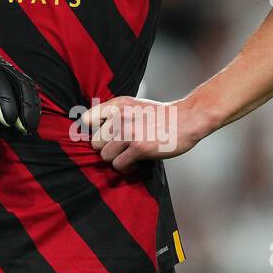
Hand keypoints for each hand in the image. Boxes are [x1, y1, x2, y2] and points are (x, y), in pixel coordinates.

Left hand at [0, 15, 40, 133]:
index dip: (5, 101)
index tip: (10, 121)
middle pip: (16, 81)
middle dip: (25, 105)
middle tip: (27, 129)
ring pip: (21, 82)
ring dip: (29, 103)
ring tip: (30, 126)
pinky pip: (17, 83)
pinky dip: (25, 98)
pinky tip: (27, 114)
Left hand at [79, 96, 207, 173]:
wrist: (186, 119)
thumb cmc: (160, 115)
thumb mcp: (132, 105)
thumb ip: (114, 114)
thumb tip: (96, 131)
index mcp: (116, 105)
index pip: (86, 120)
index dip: (92, 132)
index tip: (103, 139)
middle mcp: (119, 116)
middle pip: (95, 143)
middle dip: (106, 149)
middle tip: (119, 150)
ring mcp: (128, 132)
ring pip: (105, 156)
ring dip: (116, 160)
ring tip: (128, 157)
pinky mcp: (138, 147)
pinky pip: (119, 165)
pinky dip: (126, 168)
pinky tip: (135, 163)